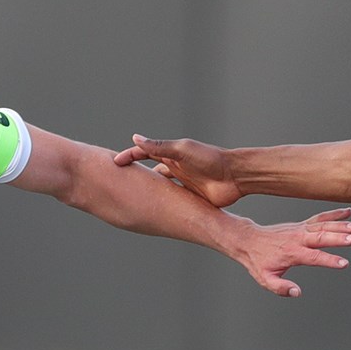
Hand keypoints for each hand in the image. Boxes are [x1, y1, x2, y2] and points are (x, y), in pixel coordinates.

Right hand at [113, 135, 242, 208]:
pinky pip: (170, 200)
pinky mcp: (188, 196)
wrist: (235, 177)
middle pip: (148, 170)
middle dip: (134, 175)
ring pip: (158, 187)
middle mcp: (174, 167)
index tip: (115, 163)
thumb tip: (135, 138)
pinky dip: (161, 204)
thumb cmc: (211, 159)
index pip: (144, 152)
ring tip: (129, 199)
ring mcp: (181, 182)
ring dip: (146, 191)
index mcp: (171, 153)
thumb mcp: (182, 151)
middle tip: (117, 182)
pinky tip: (151, 211)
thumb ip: (159, 147)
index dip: (129, 156)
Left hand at [221, 208, 350, 296]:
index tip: (343, 263)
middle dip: (338, 238)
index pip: (313, 257)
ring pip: (322, 226)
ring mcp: (300, 230)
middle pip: (321, 238)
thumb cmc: (258, 261)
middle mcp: (298, 239)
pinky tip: (348, 213)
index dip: (329, 260)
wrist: (248, 240)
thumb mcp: (265, 278)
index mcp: (292, 253)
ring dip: (339, 225)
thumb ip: (281, 287)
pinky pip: (319, 218)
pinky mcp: (301, 225)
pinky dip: (334, 214)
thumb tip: (297, 293)